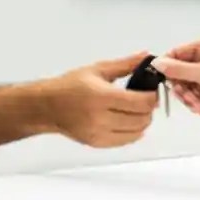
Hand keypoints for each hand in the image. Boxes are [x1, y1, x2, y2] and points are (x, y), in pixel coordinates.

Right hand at [40, 52, 158, 147]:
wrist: (48, 106)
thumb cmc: (71, 85)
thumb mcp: (98, 70)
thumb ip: (125, 65)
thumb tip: (147, 56)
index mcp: (102, 96)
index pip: (140, 103)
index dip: (152, 97)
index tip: (151, 91)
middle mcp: (101, 118)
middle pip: (141, 119)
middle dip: (148, 109)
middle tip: (144, 100)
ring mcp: (99, 133)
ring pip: (137, 132)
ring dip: (142, 121)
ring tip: (136, 110)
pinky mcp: (97, 143)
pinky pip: (126, 141)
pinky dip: (133, 132)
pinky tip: (128, 121)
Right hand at [150, 39, 199, 115]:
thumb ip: (178, 69)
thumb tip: (156, 63)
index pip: (176, 54)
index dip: (168, 68)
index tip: (163, 80)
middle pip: (179, 74)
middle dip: (181, 89)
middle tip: (188, 98)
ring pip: (186, 88)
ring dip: (189, 100)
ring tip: (198, 107)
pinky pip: (195, 97)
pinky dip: (196, 105)